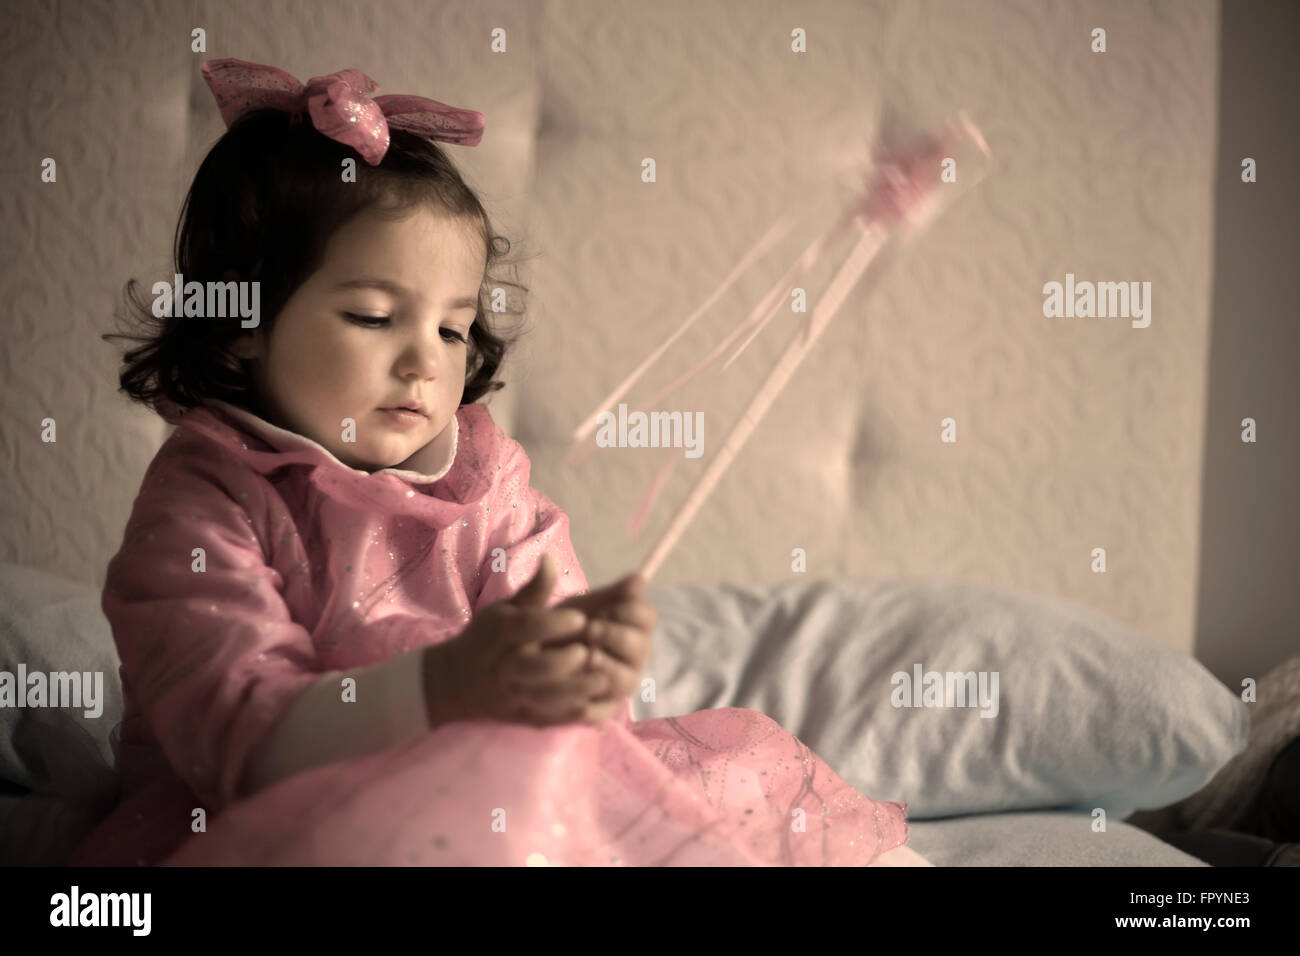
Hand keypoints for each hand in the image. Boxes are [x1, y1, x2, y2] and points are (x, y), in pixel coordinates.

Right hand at [427, 555, 612, 728]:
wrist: (456, 681)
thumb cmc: (488, 637)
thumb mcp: (505, 609)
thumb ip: (533, 590)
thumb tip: (550, 559)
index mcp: (502, 633)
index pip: (526, 627)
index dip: (553, 623)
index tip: (580, 616)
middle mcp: (507, 665)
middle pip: (532, 667)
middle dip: (561, 662)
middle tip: (589, 651)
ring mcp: (515, 694)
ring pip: (543, 698)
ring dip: (574, 690)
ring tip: (602, 677)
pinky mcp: (523, 715)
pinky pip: (548, 718)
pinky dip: (571, 713)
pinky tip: (593, 702)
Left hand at [552, 567, 655, 725]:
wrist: (530, 657)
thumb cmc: (560, 628)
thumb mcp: (580, 606)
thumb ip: (608, 594)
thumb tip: (638, 578)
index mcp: (631, 627)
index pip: (647, 618)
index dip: (631, 612)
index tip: (605, 608)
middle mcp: (630, 657)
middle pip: (642, 648)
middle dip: (617, 636)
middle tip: (591, 628)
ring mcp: (617, 684)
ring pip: (627, 681)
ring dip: (609, 667)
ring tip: (586, 656)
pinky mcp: (599, 709)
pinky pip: (602, 712)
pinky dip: (591, 706)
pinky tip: (577, 695)